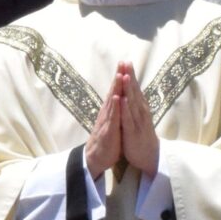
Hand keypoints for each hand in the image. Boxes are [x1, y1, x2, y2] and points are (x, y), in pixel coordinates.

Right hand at [84, 65, 125, 180]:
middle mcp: (107, 112)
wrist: (96, 157)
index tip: (125, 63)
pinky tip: (116, 98)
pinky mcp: (108, 131)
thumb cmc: (106, 139)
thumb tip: (118, 96)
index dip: (120, 77)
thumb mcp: (112, 121)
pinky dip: (114, 107)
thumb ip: (114, 109)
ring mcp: (107, 121)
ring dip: (116, 88)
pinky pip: (112, 118)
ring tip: (120, 75)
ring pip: (112, 102)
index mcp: (110, 110)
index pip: (116, 90)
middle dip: (118, 77)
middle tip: (122, 62)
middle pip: (113, 91)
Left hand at [115, 63, 158, 178]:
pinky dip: (126, 109)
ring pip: (132, 103)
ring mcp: (138, 122)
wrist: (150, 156)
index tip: (126, 61)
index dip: (130, 75)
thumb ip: (136, 105)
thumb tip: (133, 91)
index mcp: (140, 108)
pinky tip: (122, 99)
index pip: (135, 88)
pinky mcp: (133, 132)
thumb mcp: (139, 118)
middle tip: (126, 61)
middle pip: (134, 91)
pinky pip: (129, 119)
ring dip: (128, 89)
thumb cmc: (142, 136)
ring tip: (124, 75)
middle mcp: (141, 112)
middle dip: (129, 76)